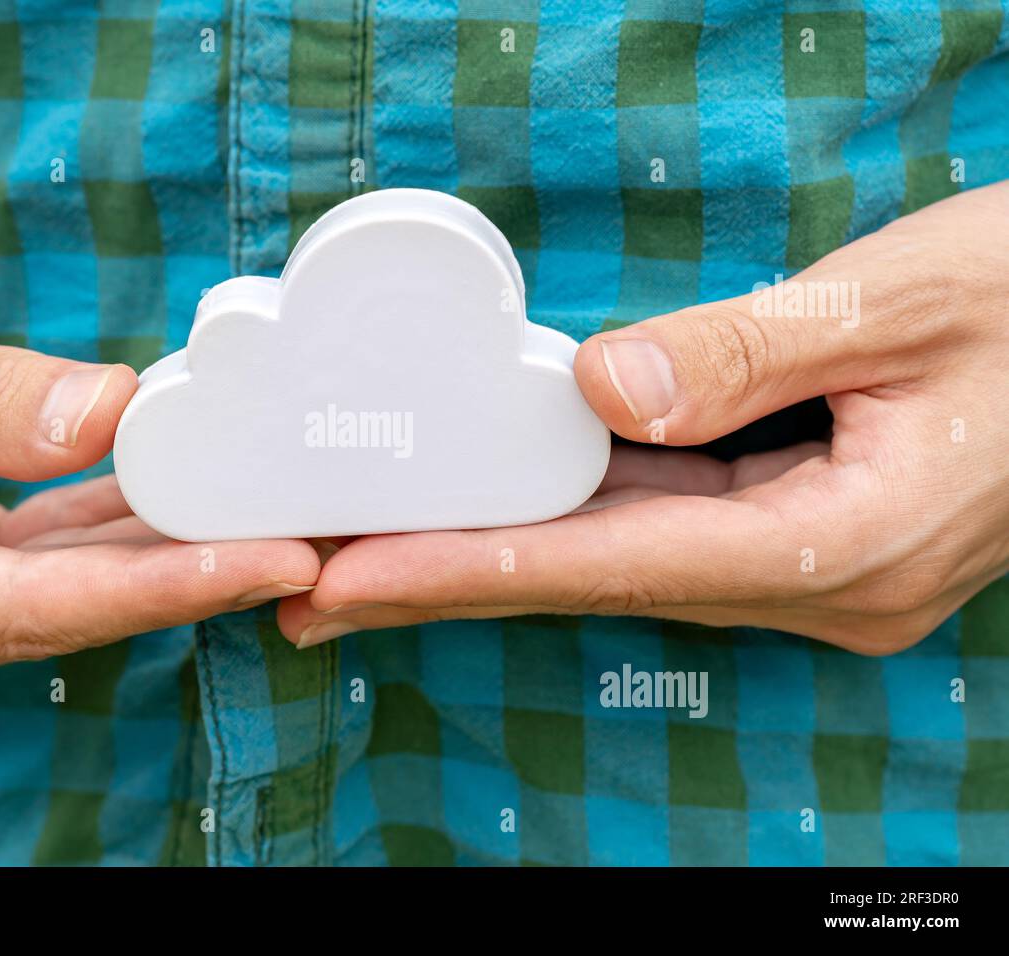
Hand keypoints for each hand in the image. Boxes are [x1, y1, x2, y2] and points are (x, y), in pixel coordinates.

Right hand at [0, 230, 317, 707]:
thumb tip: (119, 411)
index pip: (36, 608)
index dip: (166, 586)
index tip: (272, 563)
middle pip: (56, 612)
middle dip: (180, 573)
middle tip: (298, 538)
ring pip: (45, 589)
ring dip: (143, 547)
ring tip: (254, 509)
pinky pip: (14, 558)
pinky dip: (88, 524)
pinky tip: (161, 489)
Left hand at [278, 182, 1008, 654]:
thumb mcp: (903, 302)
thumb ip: (749, 352)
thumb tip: (603, 386)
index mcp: (843, 544)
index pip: (614, 566)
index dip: (472, 571)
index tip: (354, 578)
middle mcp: (817, 585)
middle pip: (596, 583)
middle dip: (452, 583)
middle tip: (314, 588)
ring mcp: (812, 572)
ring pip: (621, 565)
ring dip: (498, 559)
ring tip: (370, 558)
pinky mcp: (805, 536)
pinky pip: (665, 531)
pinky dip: (570, 524)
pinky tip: (492, 514)